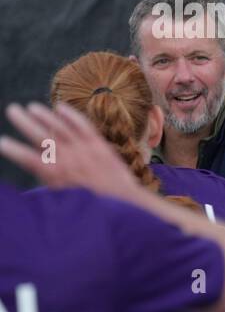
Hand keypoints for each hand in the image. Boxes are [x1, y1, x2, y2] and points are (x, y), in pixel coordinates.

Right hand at [0, 102, 145, 201]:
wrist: (125, 203)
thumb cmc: (92, 205)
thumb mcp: (64, 199)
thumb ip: (49, 183)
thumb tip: (37, 169)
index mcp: (57, 176)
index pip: (29, 159)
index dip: (14, 150)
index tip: (2, 142)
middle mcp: (69, 160)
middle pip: (42, 136)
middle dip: (24, 122)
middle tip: (11, 110)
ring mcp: (85, 150)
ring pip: (61, 128)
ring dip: (45, 115)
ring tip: (30, 106)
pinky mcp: (100, 145)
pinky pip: (84, 126)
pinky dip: (71, 115)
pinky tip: (59, 107)